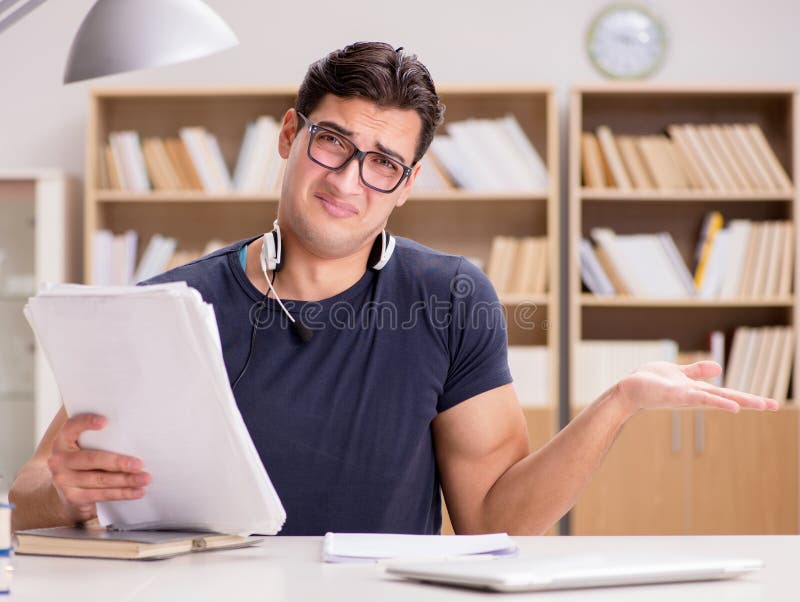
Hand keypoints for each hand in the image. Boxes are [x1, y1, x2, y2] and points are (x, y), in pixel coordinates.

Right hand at [47, 413, 149, 522]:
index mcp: (63, 441)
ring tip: (145, 478)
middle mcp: (59, 460)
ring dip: (126, 480)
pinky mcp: (73, 497)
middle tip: (138, 464)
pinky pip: (102, 495)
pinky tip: (138, 491)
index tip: (105, 421)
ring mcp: (64, 480)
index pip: (72, 427)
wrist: (67, 487)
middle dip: (118, 462)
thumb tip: (134, 430)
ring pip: (100, 480)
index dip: (86, 423)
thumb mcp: (85, 444)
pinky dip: (123, 493)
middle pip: (92, 459)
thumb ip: (100, 436)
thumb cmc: (85, 457)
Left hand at [615, 361, 779, 416]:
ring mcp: (683, 396)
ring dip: (729, 402)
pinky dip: (705, 399)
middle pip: (725, 398)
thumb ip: (697, 371)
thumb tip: (719, 368)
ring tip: (751, 406)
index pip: (727, 394)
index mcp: (697, 390)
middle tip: (774, 406)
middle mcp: (693, 395)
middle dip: (749, 402)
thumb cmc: (651, 382)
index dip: (748, 398)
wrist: (628, 388)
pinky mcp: (670, 393)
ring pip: (710, 398)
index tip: (772, 404)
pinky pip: (690, 396)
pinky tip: (716, 402)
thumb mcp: (679, 372)